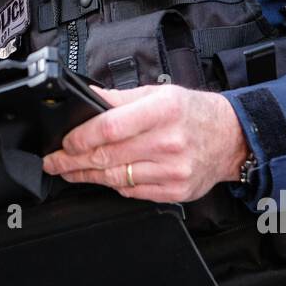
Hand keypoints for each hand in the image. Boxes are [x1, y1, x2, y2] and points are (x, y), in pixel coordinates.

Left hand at [43, 85, 247, 202]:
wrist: (231, 138)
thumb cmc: (193, 113)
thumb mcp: (160, 93)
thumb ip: (121, 98)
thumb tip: (87, 99)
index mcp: (163, 110)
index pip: (110, 127)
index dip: (81, 137)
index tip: (64, 142)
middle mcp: (168, 142)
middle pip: (108, 156)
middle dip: (73, 160)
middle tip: (55, 161)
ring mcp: (173, 170)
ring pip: (117, 178)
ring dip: (87, 176)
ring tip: (69, 171)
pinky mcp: (176, 191)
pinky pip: (134, 192)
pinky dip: (114, 186)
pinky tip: (102, 178)